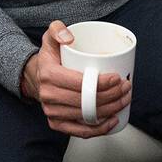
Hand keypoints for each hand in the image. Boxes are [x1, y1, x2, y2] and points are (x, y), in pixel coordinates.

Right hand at [20, 21, 129, 136]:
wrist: (36, 77)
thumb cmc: (49, 59)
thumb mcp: (49, 38)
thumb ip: (57, 30)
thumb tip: (69, 37)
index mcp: (48, 75)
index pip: (80, 83)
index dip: (101, 83)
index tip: (117, 78)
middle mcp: (49, 96)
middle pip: (86, 101)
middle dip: (112, 96)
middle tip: (125, 87)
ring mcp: (52, 112)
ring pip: (86, 116)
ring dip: (110, 110)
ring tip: (124, 99)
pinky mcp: (57, 124)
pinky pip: (80, 131)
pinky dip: (99, 128)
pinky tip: (112, 120)